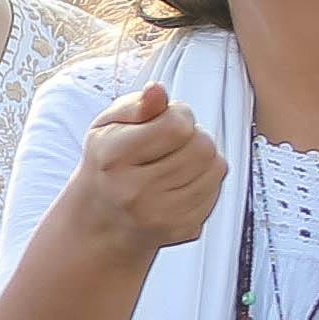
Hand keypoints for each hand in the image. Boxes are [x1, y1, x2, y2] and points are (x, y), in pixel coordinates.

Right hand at [51, 81, 225, 258]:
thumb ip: (135, 105)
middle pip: (202, 146)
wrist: (101, 221)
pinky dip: (205, 181)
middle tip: (171, 143)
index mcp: (113, 158)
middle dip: (193, 136)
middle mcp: (134, 191)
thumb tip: (157, 90)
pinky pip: (217, 190)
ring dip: (203, 157)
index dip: (179, 115)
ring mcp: (161, 215)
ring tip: (177, 161)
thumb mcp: (107, 126)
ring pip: (216, 167)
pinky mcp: (182, 229)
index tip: (165, 121)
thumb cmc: (108, 165)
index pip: (176, 125)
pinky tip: (181, 182)